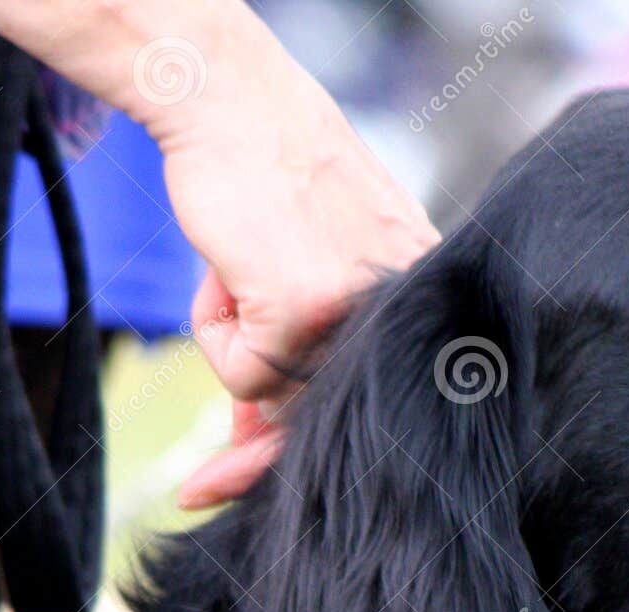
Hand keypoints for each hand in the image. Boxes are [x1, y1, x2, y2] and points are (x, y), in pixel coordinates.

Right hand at [166, 66, 436, 506]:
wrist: (235, 102)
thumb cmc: (272, 188)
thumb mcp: (308, 277)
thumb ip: (301, 358)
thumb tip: (257, 445)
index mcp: (423, 310)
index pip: (380, 409)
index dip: (322, 455)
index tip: (281, 492)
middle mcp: (404, 321)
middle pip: (330, 423)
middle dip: (258, 455)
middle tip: (205, 488)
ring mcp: (355, 320)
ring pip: (278, 397)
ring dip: (234, 349)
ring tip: (237, 272)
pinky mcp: (302, 312)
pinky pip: (241, 375)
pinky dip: (213, 328)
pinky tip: (226, 265)